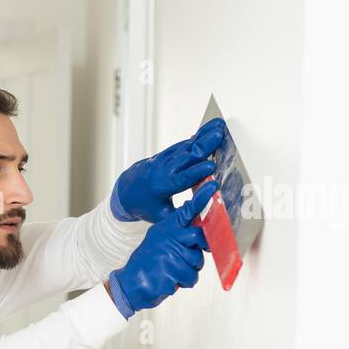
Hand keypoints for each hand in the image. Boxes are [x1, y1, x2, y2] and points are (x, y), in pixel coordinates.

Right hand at [108, 181, 216, 316]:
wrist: (129, 284)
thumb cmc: (148, 262)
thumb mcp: (158, 239)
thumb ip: (177, 230)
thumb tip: (195, 219)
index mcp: (165, 228)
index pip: (186, 210)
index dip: (201, 198)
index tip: (212, 186)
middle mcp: (167, 238)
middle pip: (199, 236)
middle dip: (198, 250)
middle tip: (187, 257)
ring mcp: (169, 255)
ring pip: (197, 261)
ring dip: (189, 270)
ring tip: (172, 271)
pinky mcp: (170, 273)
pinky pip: (191, 278)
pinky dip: (184, 282)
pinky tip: (170, 280)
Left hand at [110, 117, 224, 223]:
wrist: (128, 190)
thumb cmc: (146, 205)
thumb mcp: (162, 216)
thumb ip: (182, 215)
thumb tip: (204, 223)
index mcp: (163, 187)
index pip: (182, 179)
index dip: (197, 173)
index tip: (212, 167)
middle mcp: (165, 169)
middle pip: (186, 156)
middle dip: (204, 145)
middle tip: (220, 135)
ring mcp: (166, 159)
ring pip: (187, 146)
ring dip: (204, 135)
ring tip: (219, 125)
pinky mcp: (169, 153)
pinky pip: (185, 143)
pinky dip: (198, 135)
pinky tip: (211, 127)